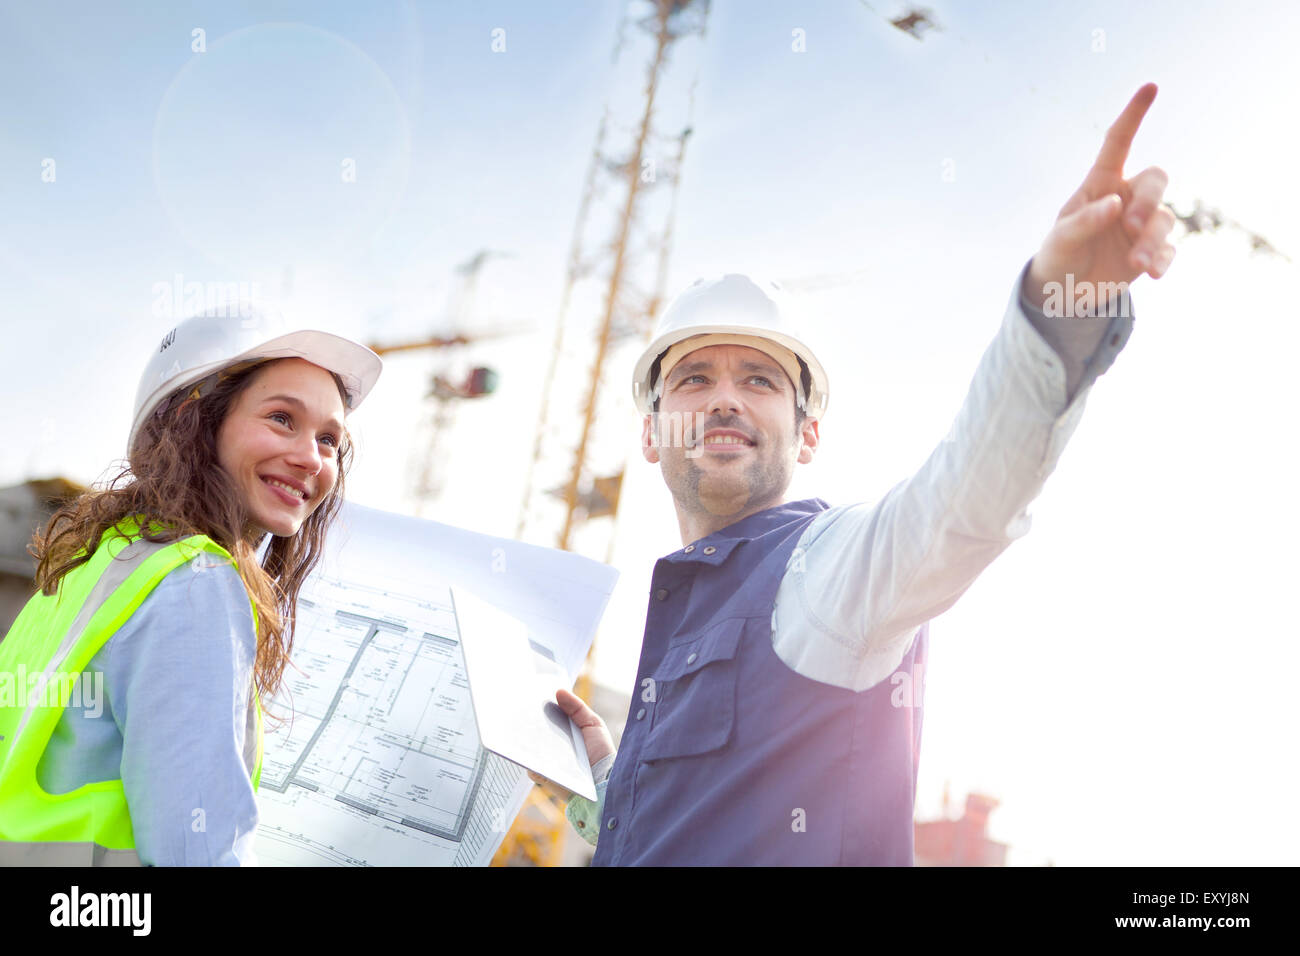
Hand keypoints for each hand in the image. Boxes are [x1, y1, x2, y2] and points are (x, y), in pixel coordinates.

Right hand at [526, 687, 615, 802]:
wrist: (606, 779)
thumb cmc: (601, 751)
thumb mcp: (592, 723)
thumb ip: (576, 707)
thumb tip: (558, 690)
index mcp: (560, 732)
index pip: (543, 718)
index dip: (536, 707)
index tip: (528, 695)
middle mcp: (549, 747)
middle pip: (532, 732)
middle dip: (526, 721)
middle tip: (521, 708)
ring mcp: (544, 762)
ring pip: (528, 749)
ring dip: (525, 740)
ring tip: (521, 726)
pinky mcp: (544, 777)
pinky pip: (531, 768)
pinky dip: (530, 760)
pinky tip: (529, 750)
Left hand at [1025, 83, 1175, 312]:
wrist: (1064, 291)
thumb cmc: (1059, 253)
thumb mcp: (1062, 238)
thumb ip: (1084, 220)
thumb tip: (1115, 205)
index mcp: (1101, 183)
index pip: (1118, 143)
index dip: (1133, 115)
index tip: (1151, 87)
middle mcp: (1127, 197)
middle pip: (1155, 179)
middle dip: (1149, 200)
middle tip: (1131, 225)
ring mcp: (1142, 224)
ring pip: (1165, 218)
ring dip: (1152, 239)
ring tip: (1136, 263)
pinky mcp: (1152, 251)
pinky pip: (1169, 249)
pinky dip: (1163, 259)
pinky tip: (1152, 272)